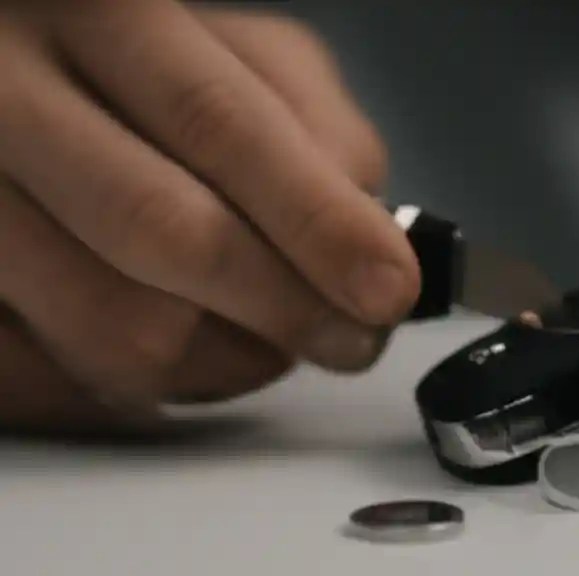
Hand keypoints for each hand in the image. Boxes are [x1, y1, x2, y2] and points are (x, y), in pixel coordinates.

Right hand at [0, 2, 415, 433]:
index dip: (317, 220)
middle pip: (161, 232)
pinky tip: (190, 343)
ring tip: (269, 337)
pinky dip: (155, 384)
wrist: (15, 85)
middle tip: (351, 338)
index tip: (388, 287)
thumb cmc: (147, 75)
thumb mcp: (248, 59)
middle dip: (286, 306)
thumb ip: (320, 132)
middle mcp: (4, 93)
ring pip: (111, 327)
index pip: (219, 126)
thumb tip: (370, 239)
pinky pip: (62, 379)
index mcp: (102, 11)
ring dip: (227, 359)